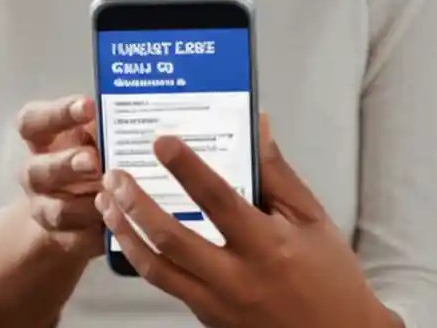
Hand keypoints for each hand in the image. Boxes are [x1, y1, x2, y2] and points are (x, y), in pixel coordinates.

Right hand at [16, 95, 104, 258]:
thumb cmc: (94, 155)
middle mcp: (37, 174)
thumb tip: (142, 116)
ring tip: (111, 196)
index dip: (57, 114)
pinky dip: (100, 230)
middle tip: (93, 160)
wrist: (81, 211)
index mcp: (41, 139)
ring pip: (55, 211)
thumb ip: (107, 128)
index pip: (33, 121)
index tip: (88, 107)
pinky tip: (120, 222)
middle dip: (66, 165)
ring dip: (83, 205)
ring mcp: (45, 210)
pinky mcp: (65, 240)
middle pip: (38, 170)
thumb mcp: (96, 137)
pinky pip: (78, 239)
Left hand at [94, 117, 401, 327]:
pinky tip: (128, 234)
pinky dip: (141, 257)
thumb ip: (277, 174)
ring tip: (107, 202)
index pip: (218, 200)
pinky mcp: (207, 318)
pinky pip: (165, 285)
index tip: (162, 142)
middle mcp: (237, 278)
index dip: (186, 168)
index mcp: (267, 246)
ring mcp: (217, 303)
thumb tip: (258, 128)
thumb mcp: (312, 219)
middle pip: (171, 238)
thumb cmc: (329, 277)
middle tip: (114, 175)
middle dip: (135, 203)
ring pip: (155, 268)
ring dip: (125, 232)